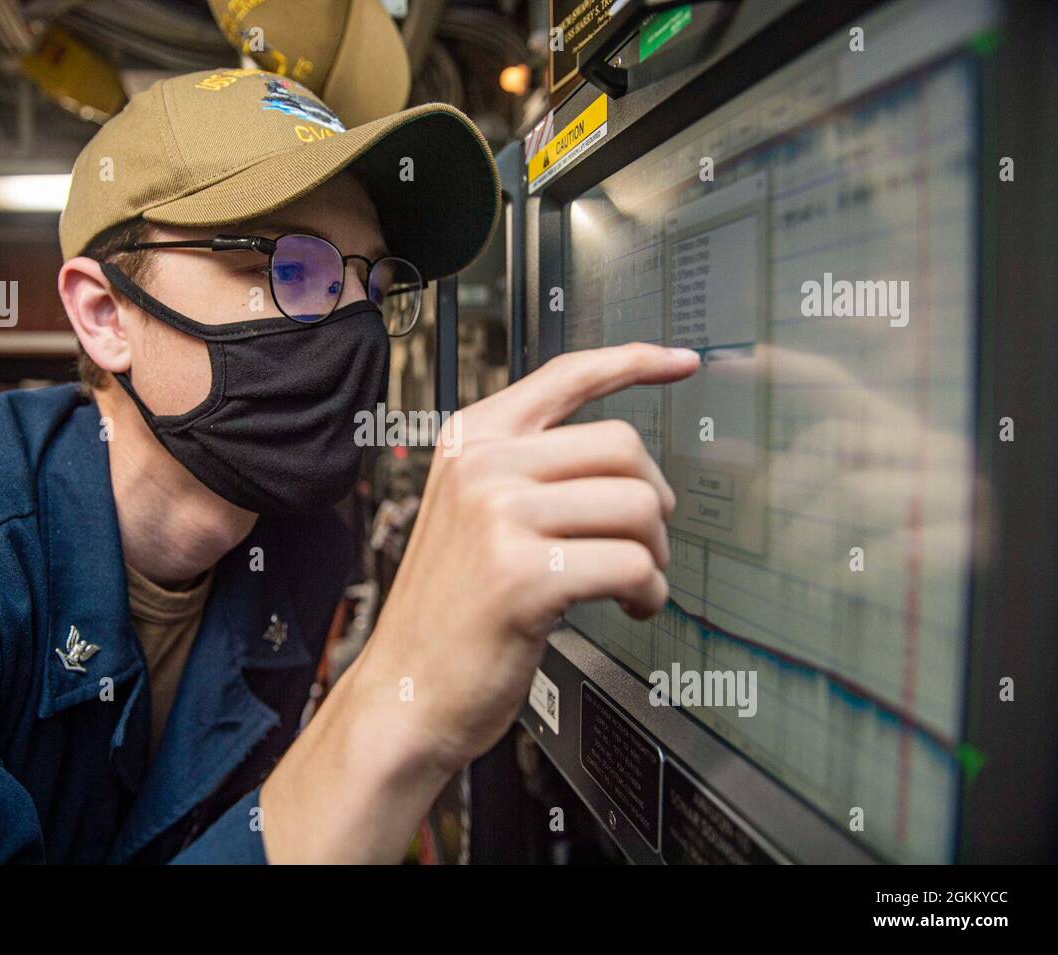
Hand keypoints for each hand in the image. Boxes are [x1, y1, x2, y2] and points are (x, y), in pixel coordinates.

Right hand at [359, 342, 701, 772]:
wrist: (406, 689)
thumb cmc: (449, 610)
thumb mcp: (471, 512)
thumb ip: (527, 468)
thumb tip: (622, 454)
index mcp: (472, 440)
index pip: (568, 374)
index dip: (636, 361)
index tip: (683, 362)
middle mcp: (484, 466)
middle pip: (622, 446)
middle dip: (653, 500)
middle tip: (643, 542)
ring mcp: (500, 518)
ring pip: (638, 506)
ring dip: (655, 553)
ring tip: (632, 582)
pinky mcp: (524, 576)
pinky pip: (633, 565)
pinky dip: (649, 594)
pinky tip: (628, 607)